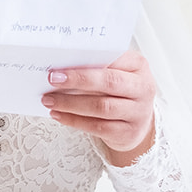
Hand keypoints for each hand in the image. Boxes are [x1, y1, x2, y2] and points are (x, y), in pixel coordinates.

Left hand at [42, 49, 156, 161]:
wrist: (136, 123)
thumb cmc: (119, 91)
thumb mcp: (115, 73)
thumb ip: (96, 66)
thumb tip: (61, 67)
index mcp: (139, 66)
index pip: (115, 59)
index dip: (88, 61)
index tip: (62, 63)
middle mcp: (143, 88)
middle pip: (109, 82)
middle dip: (78, 80)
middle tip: (52, 79)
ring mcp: (138, 112)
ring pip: (102, 107)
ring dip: (70, 103)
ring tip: (49, 100)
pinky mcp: (128, 132)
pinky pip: (97, 126)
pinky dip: (73, 120)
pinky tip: (58, 115)